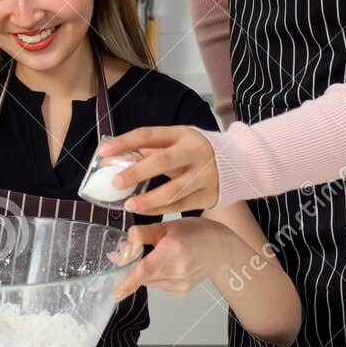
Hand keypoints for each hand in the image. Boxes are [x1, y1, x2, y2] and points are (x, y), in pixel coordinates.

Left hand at [98, 126, 219, 213]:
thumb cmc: (200, 150)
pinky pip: (181, 206)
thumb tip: (123, 156)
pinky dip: (160, 210)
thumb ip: (155, 148)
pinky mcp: (209, 195)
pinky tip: (144, 211)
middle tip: (115, 182)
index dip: (125, 142)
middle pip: (162, 161)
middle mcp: (195, 153)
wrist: (242, 163)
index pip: (149, 135)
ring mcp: (204, 175)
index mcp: (184, 134)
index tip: (103, 151)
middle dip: (136, 172)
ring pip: (173, 190)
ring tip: (128, 204)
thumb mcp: (180, 141)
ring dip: (148, 200)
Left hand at [109, 218, 232, 297]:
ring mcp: (180, 284)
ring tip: (161, 255)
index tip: (115, 293)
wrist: (220, 248)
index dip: (128, 282)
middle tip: (134, 251)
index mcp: (172, 250)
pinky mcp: (180, 291)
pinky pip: (158, 284)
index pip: (145, 270)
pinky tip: (170, 265)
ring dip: (146, 271)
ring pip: (148, 281)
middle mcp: (177, 270)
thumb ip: (139, 236)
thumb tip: (120, 251)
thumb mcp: (166, 226)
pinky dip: (157, 276)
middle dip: (132, 266)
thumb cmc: (195, 232)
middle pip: (142, 275)